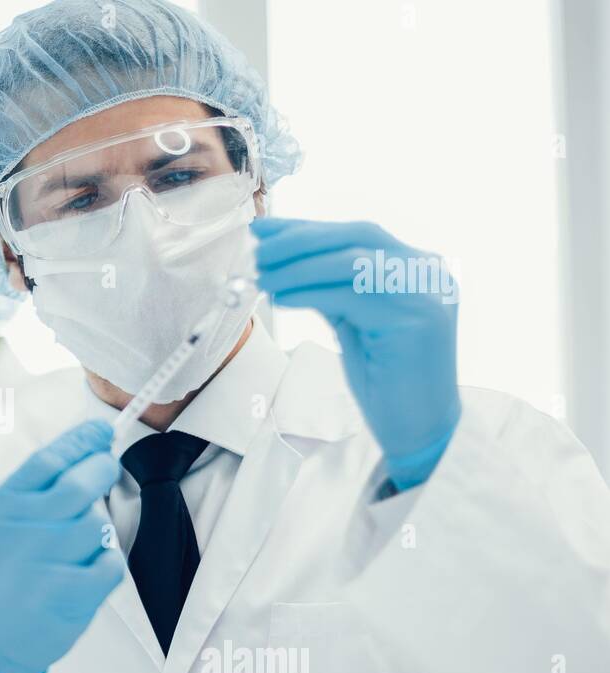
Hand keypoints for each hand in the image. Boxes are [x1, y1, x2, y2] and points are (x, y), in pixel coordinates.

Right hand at [0, 420, 125, 672]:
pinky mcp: (67, 596)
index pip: (47, 460)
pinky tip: (87, 570)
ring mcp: (43, 564)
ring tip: (80, 540)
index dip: (80, 441)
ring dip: (99, 526)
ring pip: (99, 524)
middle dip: (101, 470)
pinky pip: (110, 563)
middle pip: (80, 484)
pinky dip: (107, 563)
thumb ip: (28, 492)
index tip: (101, 431)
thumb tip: (82, 452)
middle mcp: (19, 533)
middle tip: (106, 469)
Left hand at [252, 218, 461, 489]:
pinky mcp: (417, 321)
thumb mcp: (354, 321)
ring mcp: (427, 294)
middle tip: (256, 248)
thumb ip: (332, 287)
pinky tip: (281, 297)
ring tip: (260, 275)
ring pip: (351, 262)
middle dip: (300, 239)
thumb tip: (281, 258)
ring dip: (298, 266)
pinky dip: (310, 292)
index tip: (264, 228)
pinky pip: (351, 295)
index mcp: (418, 267)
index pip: (357, 234)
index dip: (307, 228)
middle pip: (357, 236)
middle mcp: (429, 273)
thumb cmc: (385, 380)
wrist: (420, 430)